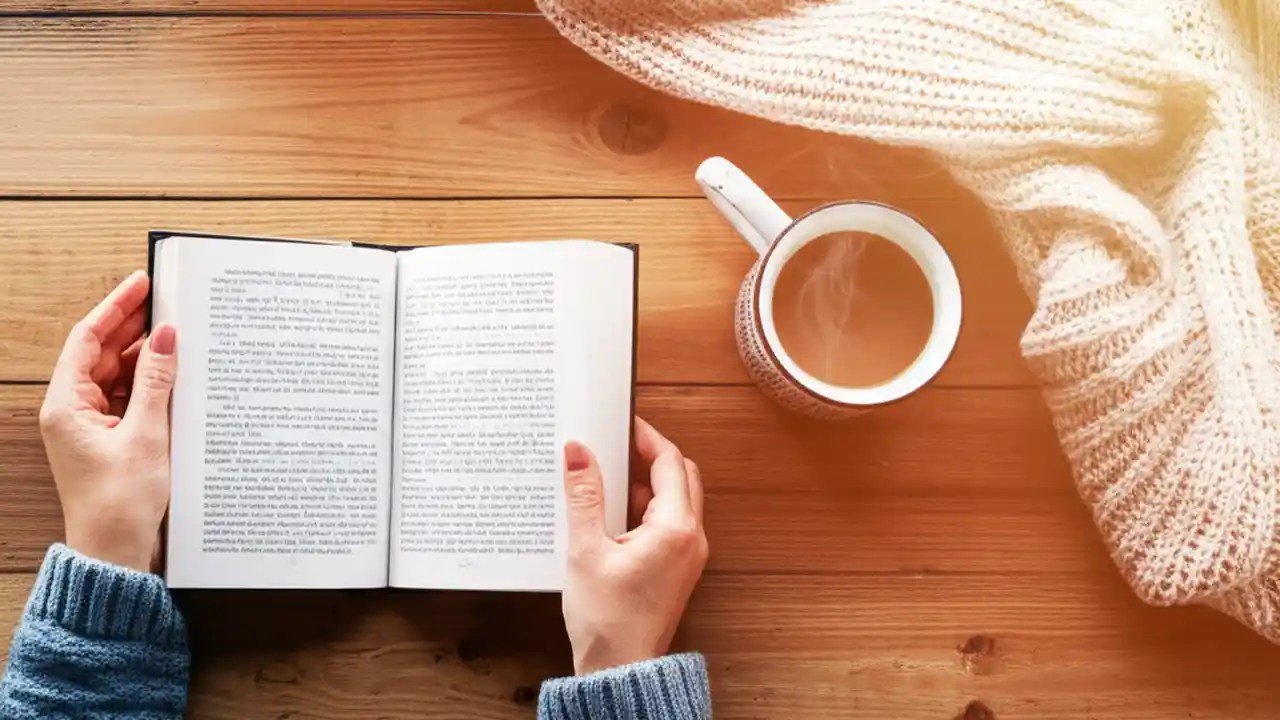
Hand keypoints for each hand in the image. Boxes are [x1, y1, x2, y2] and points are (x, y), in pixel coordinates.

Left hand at [39, 271, 177, 572]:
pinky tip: (176, 374)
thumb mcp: (146, 436)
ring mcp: (92, 427)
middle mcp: (73, 412)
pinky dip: (151, 384)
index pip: (88, 339)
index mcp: (66, 406)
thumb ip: (157, 381)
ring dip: (147, 357)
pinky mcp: (111, 441)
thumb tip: (167, 336)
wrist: (117, 555)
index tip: (141, 283)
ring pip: (119, 376)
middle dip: (134, 327)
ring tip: (180, 335)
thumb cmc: (121, 504)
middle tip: (168, 301)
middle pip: (103, 354)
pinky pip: (130, 399)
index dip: (116, 308)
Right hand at [561, 417, 707, 674]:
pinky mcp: (676, 569)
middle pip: (681, 477)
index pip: (670, 462)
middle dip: (651, 456)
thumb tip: (577, 452)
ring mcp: (688, 556)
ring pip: (675, 501)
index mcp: (676, 528)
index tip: (623, 423)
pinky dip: (645, 509)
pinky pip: (669, 525)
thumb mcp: (585, 550)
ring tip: (606, 478)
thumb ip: (583, 495)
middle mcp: (692, 539)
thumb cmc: (607, 620)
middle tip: (616, 445)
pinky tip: (611, 514)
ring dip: (646, 484)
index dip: (646, 437)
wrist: (620, 670)